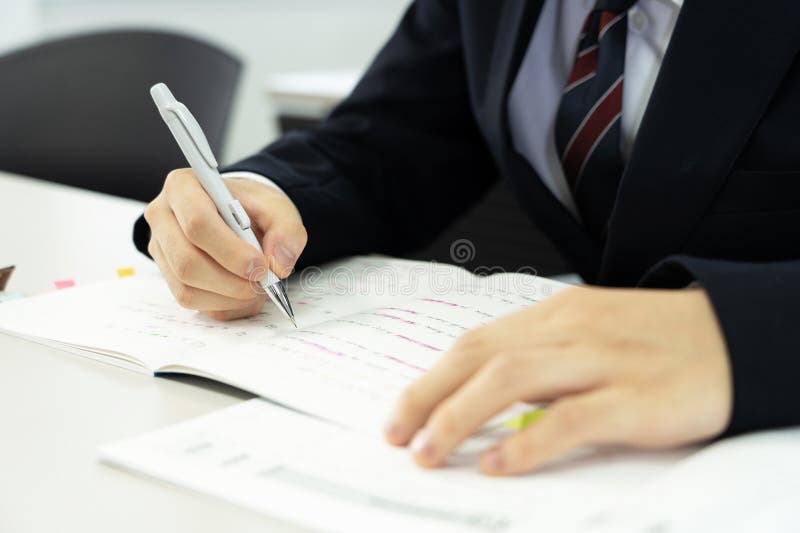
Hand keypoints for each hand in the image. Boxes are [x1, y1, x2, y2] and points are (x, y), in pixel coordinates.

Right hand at [144, 169, 306, 319]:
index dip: (231, 251)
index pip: (197, 223)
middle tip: (262, 283)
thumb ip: (286, 232)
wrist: (239, 215)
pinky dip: (222, 304)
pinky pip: (190, 300)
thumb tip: (279, 265)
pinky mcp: (167, 273)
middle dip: (231, 280)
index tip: (260, 265)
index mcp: (183, 187)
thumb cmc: (251, 207)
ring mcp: (161, 248)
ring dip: (228, 296)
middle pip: (187, 261)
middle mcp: (163, 216)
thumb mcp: (277, 208)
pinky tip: (242, 294)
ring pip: (186, 286)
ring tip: (256, 288)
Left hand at [384, 286, 732, 475]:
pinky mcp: (632, 398)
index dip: (429, 380)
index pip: (474, 344)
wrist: (733, 337)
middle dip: (427, 398)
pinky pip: (569, 418)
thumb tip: (483, 394)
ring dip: (459, 418)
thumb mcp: (587, 333)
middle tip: (398, 436)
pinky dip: (527, 444)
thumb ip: (538, 357)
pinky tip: (499, 465)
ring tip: (430, 452)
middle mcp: (567, 332)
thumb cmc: (654, 340)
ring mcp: (600, 362)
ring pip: (510, 381)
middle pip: (478, 358)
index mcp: (552, 316)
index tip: (401, 413)